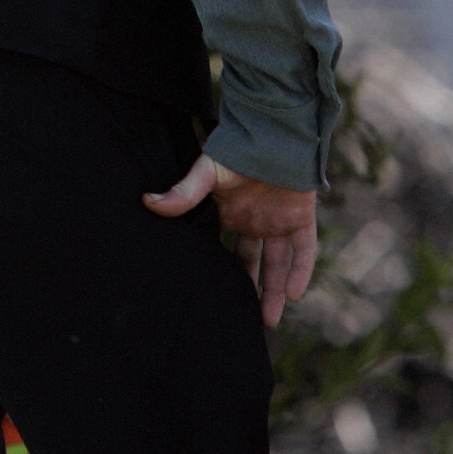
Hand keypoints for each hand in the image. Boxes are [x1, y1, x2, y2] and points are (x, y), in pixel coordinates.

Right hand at [144, 153, 317, 325]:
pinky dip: (301, 271)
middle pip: (253, 264)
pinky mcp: (302, 217)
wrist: (271, 131)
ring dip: (275, 290)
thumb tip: (148, 202)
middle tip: (246, 322)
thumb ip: (183, 193)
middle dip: (251, 291)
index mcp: (231, 215)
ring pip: (279, 263)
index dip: (223, 273)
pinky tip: (294, 294)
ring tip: (268, 320)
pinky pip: (304, 250)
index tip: (215, 298)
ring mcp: (279, 221)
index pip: (227, 251)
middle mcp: (255, 222)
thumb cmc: (235, 149)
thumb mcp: (206, 174)